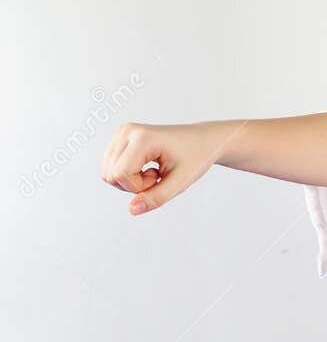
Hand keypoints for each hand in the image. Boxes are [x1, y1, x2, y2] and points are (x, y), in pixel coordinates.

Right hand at [100, 120, 221, 214]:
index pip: (120, 174)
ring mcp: (121, 133)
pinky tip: (147, 167)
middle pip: (110, 175)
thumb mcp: (180, 183)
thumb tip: (132, 210)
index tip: (158, 177)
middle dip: (134, 185)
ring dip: (131, 180)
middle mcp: (126, 131)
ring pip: (108, 173)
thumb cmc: (195, 158)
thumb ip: (156, 198)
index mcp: (141, 138)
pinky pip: (112, 168)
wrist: (203, 141)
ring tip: (153, 171)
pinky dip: (128, 175)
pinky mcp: (120, 139)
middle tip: (157, 175)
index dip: (139, 187)